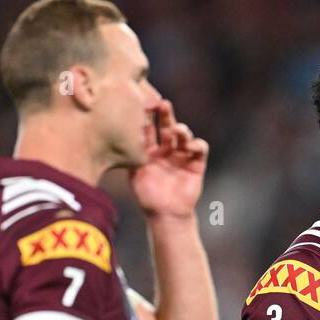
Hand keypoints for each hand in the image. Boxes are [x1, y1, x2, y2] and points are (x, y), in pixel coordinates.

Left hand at [130, 98, 208, 218]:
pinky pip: (200, 149)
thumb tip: (120, 134)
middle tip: (162, 104)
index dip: (147, 116)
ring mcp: (182, 155)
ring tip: (177, 131)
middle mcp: (166, 150)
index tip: (143, 104)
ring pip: (184, 135)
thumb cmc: (147, 197)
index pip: (148, 128)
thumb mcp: (135, 173)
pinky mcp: (196, 164)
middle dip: (165, 114)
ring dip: (181, 130)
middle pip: (167, 126)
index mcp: (150, 150)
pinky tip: (190, 146)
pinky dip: (197, 144)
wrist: (166, 215)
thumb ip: (131, 155)